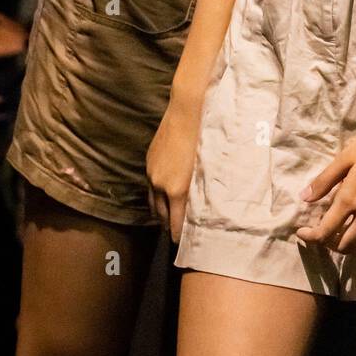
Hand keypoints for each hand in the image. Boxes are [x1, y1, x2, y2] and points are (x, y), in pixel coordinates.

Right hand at [146, 93, 202, 243]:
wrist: (188, 109)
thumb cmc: (206, 137)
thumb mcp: (207, 169)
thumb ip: (202, 191)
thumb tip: (204, 209)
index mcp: (177, 189)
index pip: (175, 224)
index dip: (179, 237)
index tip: (185, 246)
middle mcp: (161, 185)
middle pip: (161, 217)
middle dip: (169, 227)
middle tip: (179, 233)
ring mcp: (152, 173)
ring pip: (153, 204)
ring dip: (161, 213)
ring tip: (170, 220)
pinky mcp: (149, 162)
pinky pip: (150, 188)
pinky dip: (156, 197)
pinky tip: (165, 197)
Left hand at [295, 114, 355, 254]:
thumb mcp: (347, 156)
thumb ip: (325, 180)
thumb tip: (303, 198)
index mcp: (350, 199)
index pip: (324, 232)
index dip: (310, 237)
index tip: (301, 233)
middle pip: (344, 246)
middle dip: (330, 244)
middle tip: (325, 232)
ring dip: (351, 245)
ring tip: (345, 233)